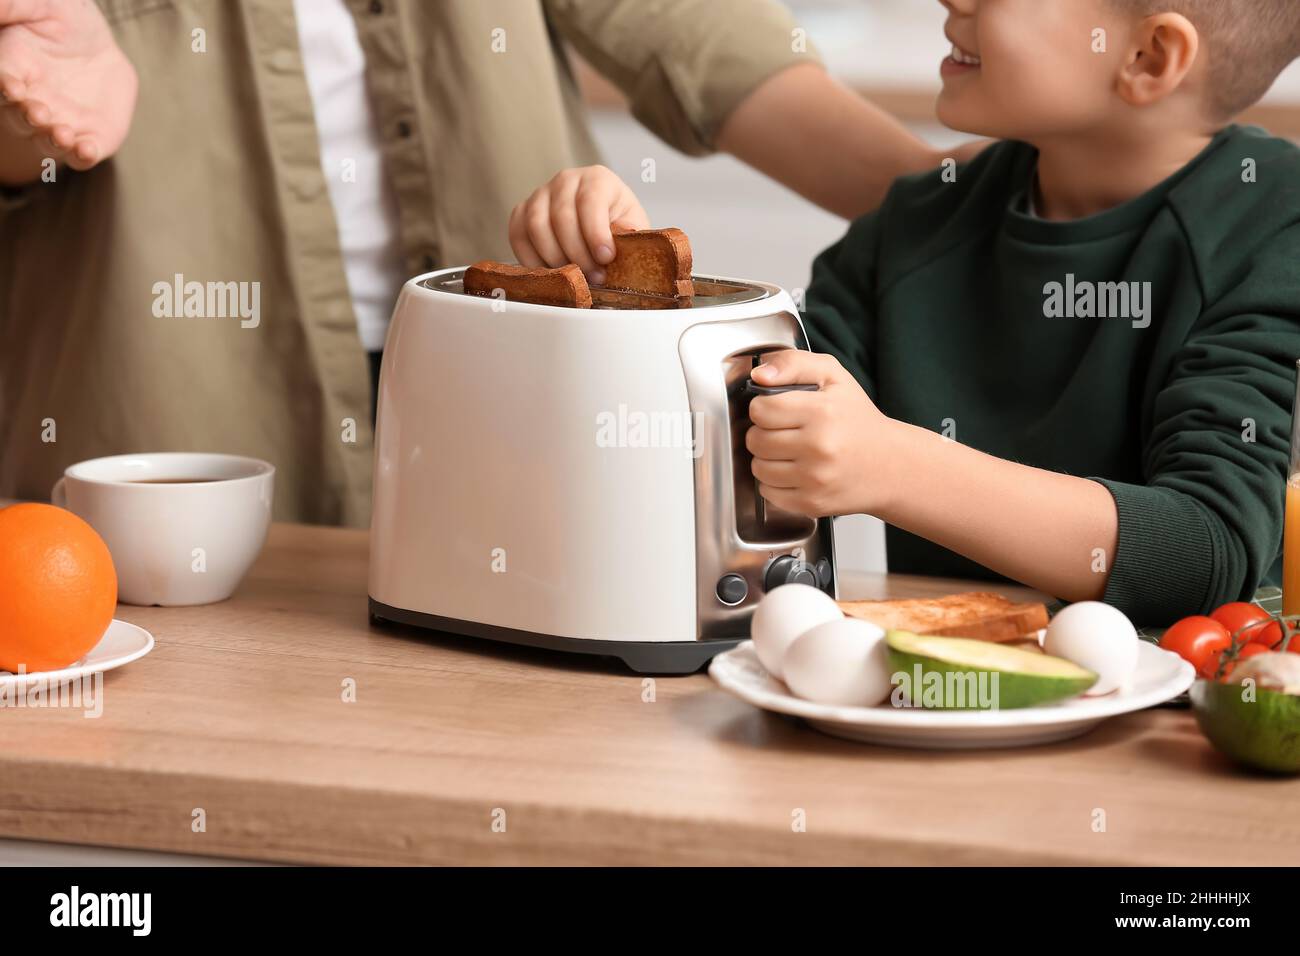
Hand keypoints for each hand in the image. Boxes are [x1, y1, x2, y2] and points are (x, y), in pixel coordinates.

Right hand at [0, 0, 137, 174]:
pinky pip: (82, 155)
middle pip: (19, 118)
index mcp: (11, 70)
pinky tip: (86, 149)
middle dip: (26, 117)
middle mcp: (29, 102)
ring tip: (62, 134)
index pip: (3, 85)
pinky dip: (82, 155)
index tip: (13, 87)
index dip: (6, 89)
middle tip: (37, 112)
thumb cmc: (62, 18)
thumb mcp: (38, 4)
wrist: (102, 45)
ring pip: (48, 141)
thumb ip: (9, 6)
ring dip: (52, 141)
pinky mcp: (89, 138)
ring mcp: (58, 123)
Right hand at [508, 165, 648, 283]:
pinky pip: (518, 235)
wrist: (600, 227)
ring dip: (555, 258)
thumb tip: (626, 235)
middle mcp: (565, 181)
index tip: (606, 258)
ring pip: (536, 226)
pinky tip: (551, 273)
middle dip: (578, 253)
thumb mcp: (633, 227)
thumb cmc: (617, 226)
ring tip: (574, 277)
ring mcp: (540, 195)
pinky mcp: (522, 213)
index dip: (596, 232)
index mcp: (597, 179)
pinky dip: (531, 259)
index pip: (590, 201)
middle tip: (594, 276)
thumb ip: (631, 232)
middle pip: (561, 216)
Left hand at [746, 350, 900, 518]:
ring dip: (767, 459)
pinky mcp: (811, 503)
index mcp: (821, 412)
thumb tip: (759, 374)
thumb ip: (792, 363)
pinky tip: (794, 472)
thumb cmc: (858, 419)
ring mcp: (815, 479)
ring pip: (758, 468)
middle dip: (764, 433)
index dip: (764, 408)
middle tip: (785, 431)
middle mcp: (818, 447)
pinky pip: (768, 493)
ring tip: (790, 452)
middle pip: (755, 440)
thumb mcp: (832, 376)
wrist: (891, 465)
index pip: (760, 410)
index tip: (777, 410)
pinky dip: (774, 483)